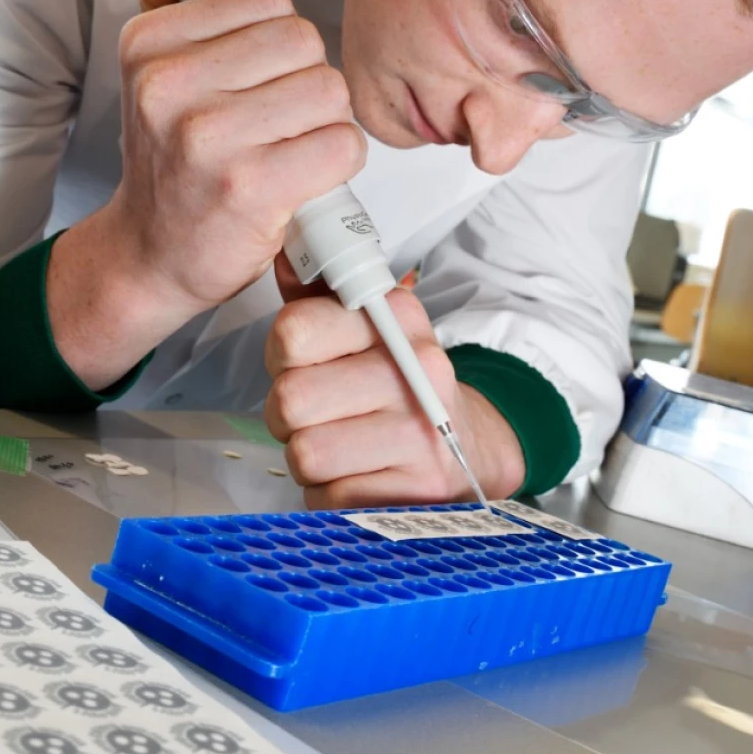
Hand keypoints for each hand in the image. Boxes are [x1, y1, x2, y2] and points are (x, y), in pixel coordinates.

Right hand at [46, 0, 363, 388]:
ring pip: (328, 91)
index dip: (277, 39)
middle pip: (303, 41)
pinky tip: (301, 175)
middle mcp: (168, 86)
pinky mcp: (248, 188)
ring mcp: (206, 138)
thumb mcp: (151, 70)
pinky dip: (336, 162)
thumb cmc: (170, 159)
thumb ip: (171, 0)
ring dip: (324, 122)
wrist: (152, 252)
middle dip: (305, 79)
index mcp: (147, 44)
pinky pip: (341, 144)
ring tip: (287, 147)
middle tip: (276, 118)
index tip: (250, 77)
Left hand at [264, 262, 524, 506]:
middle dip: (286, 415)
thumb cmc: (396, 385)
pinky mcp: (419, 490)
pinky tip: (357, 476)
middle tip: (313, 414)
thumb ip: (316, 295)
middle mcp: (416, 370)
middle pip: (290, 400)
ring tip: (337, 445)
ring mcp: (422, 433)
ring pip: (305, 454)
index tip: (298, 362)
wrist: (472, 447)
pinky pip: (327, 498)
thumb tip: (284, 255)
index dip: (280, 355)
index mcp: (396, 319)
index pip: (293, 332)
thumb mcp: (363, 330)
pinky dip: (328, 494)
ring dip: (306, 458)